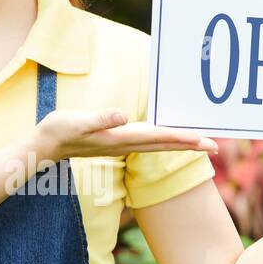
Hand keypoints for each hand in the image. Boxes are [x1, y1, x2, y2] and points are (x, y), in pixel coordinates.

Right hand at [33, 107, 218, 161]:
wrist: (45, 146)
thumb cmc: (59, 131)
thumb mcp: (76, 121)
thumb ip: (99, 118)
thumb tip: (123, 116)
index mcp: (121, 138)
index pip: (160, 138)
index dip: (183, 138)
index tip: (205, 141)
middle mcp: (126, 143)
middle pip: (166, 144)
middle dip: (191, 145)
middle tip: (217, 147)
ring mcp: (122, 144)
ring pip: (160, 144)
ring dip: (181, 143)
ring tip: (202, 143)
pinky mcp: (117, 140)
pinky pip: (149, 140)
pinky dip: (166, 138)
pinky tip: (171, 135)